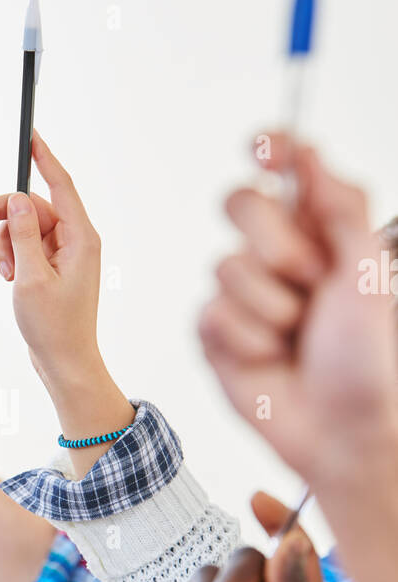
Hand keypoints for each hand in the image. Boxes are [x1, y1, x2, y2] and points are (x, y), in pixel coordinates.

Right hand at [0, 132, 103, 392]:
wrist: (64, 361)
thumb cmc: (53, 326)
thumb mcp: (30, 278)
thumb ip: (22, 235)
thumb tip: (18, 199)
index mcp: (81, 238)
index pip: (61, 185)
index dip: (44, 157)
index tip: (31, 133)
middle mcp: (75, 240)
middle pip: (31, 206)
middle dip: (1, 216)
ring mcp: (63, 253)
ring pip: (22, 226)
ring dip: (4, 244)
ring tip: (4, 274)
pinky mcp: (51, 266)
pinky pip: (24, 245)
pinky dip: (10, 257)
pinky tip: (8, 280)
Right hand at [199, 133, 397, 484]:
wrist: (343, 432)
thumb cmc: (370, 361)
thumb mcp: (368, 273)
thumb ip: (340, 205)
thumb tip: (308, 153)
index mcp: (321, 231)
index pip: (286, 168)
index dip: (270, 148)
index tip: (266, 151)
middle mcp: (280, 255)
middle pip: (240, 201)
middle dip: (274, 242)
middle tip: (309, 279)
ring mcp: (245, 293)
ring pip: (225, 265)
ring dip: (269, 306)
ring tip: (296, 336)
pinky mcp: (217, 332)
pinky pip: (211, 312)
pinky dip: (247, 339)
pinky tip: (270, 358)